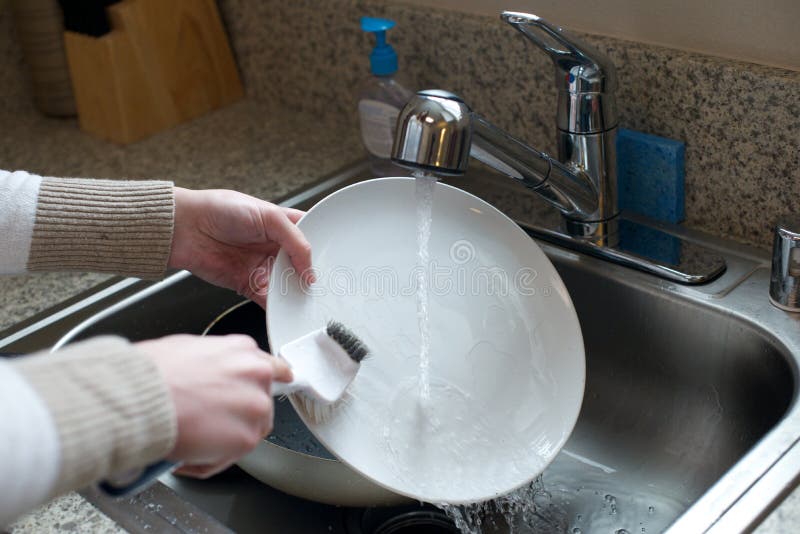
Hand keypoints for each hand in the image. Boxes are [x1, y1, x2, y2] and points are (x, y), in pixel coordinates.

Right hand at [137, 334, 292, 477]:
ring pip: (248, 431)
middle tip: (207, 423)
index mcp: (242, 350)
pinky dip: (208, 461)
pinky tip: (186, 453)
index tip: (267, 391)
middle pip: (260, 403)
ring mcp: (255, 407)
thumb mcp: (187, 349)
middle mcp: (256, 375)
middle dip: (236, 416)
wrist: (138, 397)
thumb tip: (208, 375)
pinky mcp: (246, 438)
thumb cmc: (151, 374)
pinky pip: (230, 457)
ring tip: (190, 439)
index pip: (270, 367)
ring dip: (222, 440)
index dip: (261, 384)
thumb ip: (213, 363)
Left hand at [169, 187, 314, 307]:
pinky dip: (277, 306)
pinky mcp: (248, 284)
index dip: (323, 251)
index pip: (311, 239)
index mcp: (283, 225)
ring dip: (296, 293)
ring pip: (287, 285)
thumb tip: (309, 268)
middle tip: (322, 286)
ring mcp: (262, 266)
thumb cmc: (220, 209)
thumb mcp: (268, 215)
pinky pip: (268, 299)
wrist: (184, 228)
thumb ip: (294, 241)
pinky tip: (285, 308)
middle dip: (311, 277)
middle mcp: (275, 247)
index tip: (333, 264)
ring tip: (306, 299)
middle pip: (302, 267)